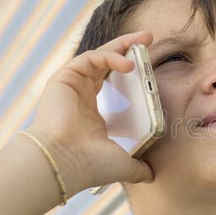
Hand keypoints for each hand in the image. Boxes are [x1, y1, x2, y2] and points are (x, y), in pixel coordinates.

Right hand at [25, 31, 156, 197]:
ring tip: (143, 40)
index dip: (131, 71)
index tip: (150, 66)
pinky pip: (90, 58)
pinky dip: (110, 56)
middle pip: (107, 63)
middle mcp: (81, 96)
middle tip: (148, 39)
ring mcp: (72, 86)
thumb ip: (138, 166)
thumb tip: (151, 175)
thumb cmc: (88, 165)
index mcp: (92, 113)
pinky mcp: (64, 78)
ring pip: (99, 55)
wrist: (63, 163)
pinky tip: (128, 63)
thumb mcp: (122, 164)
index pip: (113, 83)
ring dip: (122, 45)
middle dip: (128, 48)